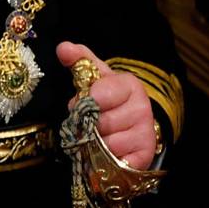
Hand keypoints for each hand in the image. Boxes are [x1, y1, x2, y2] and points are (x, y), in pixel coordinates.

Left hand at [56, 43, 156, 167]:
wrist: (130, 122)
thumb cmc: (108, 97)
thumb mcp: (95, 76)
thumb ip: (80, 60)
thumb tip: (63, 47)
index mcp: (130, 86)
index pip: (100, 94)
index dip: (86, 100)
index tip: (86, 99)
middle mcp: (143, 109)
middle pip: (99, 122)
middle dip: (88, 122)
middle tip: (91, 119)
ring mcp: (145, 133)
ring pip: (105, 143)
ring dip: (94, 141)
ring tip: (100, 133)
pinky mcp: (143, 156)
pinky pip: (113, 160)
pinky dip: (104, 158)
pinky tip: (107, 150)